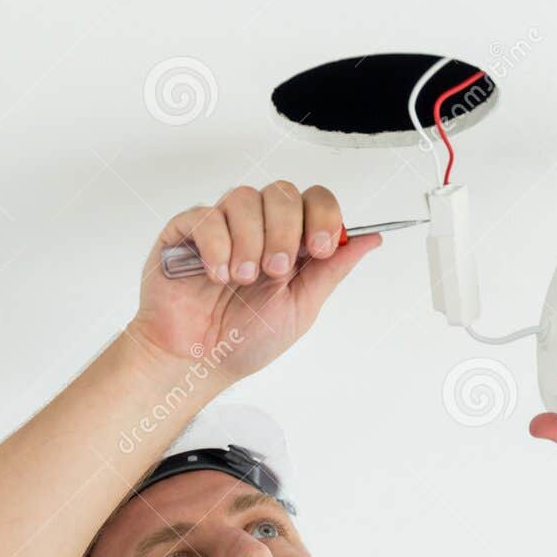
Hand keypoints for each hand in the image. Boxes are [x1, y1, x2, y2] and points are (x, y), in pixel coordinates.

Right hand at [119, 181, 379, 385]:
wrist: (199, 363)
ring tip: (243, 278)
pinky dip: (216, 245)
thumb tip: (371, 239)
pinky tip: (216, 275)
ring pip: (244, 197)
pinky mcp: (186, 233)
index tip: (319, 248)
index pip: (314, 201)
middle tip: (276, 271)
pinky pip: (206, 216)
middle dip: (286, 231)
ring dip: (251, 240)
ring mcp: (221, 228)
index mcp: (290, 243)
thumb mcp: (301, 308)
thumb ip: (332, 270)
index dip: (323, 216)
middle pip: (282, 192)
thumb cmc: (245, 341)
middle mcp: (257, 229)